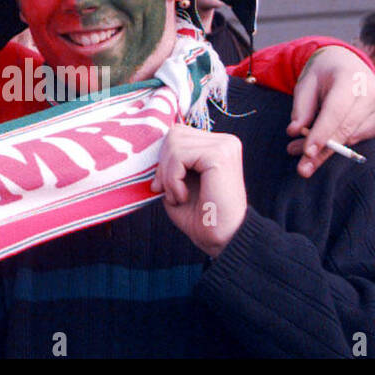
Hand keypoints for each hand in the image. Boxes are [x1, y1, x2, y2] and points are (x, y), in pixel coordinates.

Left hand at [151, 124, 246, 257]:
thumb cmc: (200, 215)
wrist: (223, 240)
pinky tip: (183, 197)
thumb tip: (149, 141)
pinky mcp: (219, 155)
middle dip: (163, 165)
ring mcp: (224, 146)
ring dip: (168, 175)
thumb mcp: (178, 181)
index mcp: (217, 145)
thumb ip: (169, 160)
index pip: (178, 134)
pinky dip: (172, 179)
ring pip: (174, 144)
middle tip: (168, 192)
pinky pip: (179, 156)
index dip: (164, 159)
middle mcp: (225, 141)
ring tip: (178, 196)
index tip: (161, 186)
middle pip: (174, 135)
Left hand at [286, 46, 374, 176]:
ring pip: (352, 138)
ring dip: (327, 148)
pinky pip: (360, 138)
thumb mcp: (305, 83)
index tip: (307, 153)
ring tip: (302, 148)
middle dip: (322, 151)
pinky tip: (327, 136)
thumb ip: (301, 107)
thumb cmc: (323, 74)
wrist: (347, 64)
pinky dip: (340, 142)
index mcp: (351, 79)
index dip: (321, 133)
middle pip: (346, 129)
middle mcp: (372, 93)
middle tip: (302, 168)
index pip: (336, 112)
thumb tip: (294, 131)